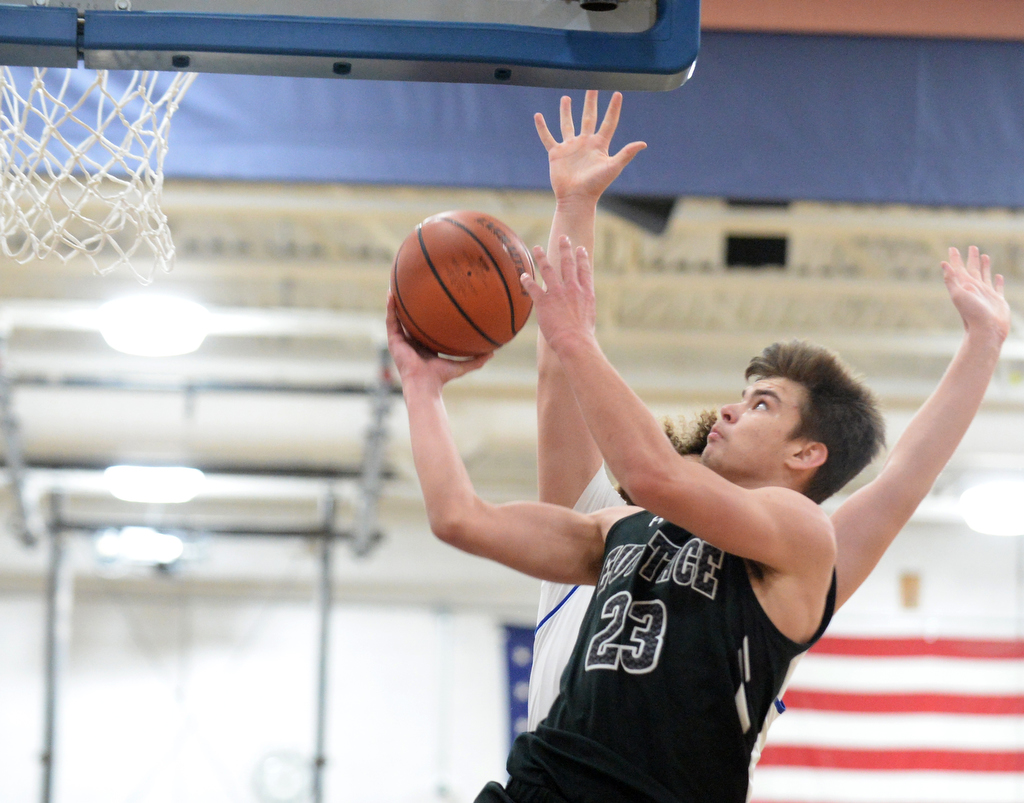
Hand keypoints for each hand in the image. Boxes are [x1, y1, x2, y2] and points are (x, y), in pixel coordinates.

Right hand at [385, 293, 491, 390]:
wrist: (426, 384)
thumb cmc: (442, 377)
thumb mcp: (462, 366)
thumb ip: (477, 359)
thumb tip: (494, 352)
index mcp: (425, 346)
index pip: (426, 327)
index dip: (428, 314)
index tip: (433, 300)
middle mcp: (412, 342)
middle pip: (410, 319)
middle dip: (410, 304)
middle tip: (414, 288)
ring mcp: (401, 341)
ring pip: (398, 317)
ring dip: (397, 301)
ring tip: (396, 283)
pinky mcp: (393, 341)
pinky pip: (391, 321)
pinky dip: (391, 307)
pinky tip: (392, 294)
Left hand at [520, 236, 597, 353]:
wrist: (575, 342)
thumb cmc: (583, 337)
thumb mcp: (589, 319)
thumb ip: (584, 310)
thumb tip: (581, 312)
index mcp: (586, 293)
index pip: (584, 270)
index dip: (582, 258)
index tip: (580, 249)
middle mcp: (572, 289)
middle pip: (568, 264)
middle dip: (565, 249)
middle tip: (563, 237)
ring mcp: (557, 293)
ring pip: (548, 269)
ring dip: (542, 257)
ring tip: (537, 248)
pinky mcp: (544, 302)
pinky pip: (532, 287)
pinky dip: (527, 280)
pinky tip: (522, 275)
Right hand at [535, 91, 646, 204]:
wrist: (576, 198)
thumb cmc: (596, 185)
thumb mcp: (612, 167)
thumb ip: (626, 154)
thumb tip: (643, 143)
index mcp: (599, 145)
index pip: (608, 122)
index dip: (613, 109)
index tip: (617, 94)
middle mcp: (585, 143)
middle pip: (588, 117)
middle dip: (590, 102)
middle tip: (593, 85)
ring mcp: (570, 147)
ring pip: (568, 124)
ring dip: (566, 111)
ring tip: (566, 98)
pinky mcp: (556, 153)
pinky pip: (548, 137)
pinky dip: (542, 128)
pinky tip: (538, 116)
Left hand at [941, 246, 1009, 343]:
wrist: (986, 331)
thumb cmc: (971, 314)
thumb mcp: (958, 295)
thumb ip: (951, 279)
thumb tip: (943, 263)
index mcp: (964, 286)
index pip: (958, 269)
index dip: (955, 258)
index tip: (952, 248)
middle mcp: (974, 289)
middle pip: (972, 269)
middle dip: (971, 258)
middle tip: (972, 247)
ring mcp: (986, 294)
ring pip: (985, 276)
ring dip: (984, 266)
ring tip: (984, 256)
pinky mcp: (997, 301)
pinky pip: (998, 288)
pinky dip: (998, 281)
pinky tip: (998, 276)